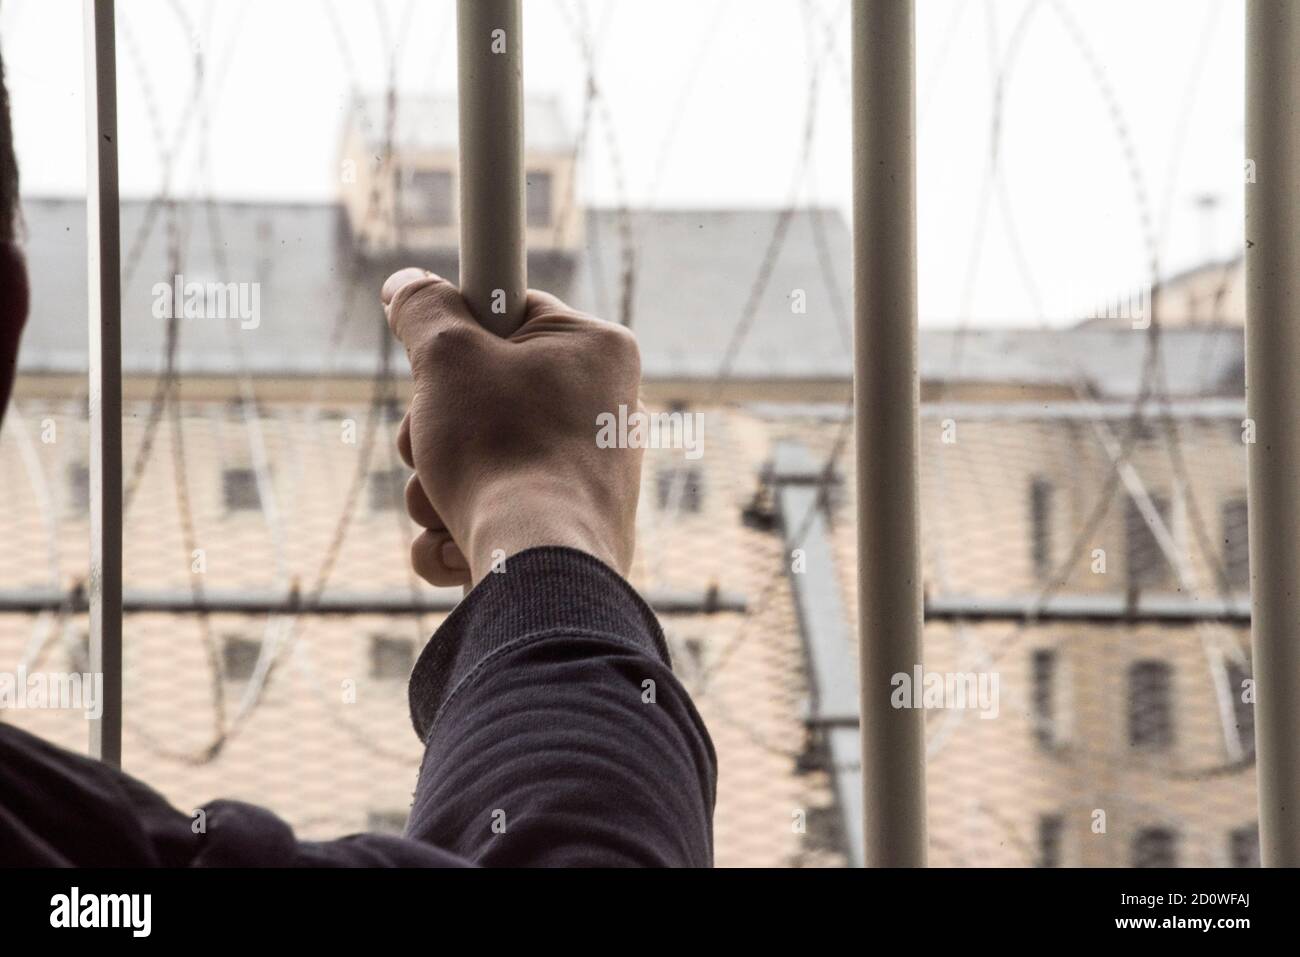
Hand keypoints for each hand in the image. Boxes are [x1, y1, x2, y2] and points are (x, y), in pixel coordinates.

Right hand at [383, 268, 643, 586]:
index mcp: (594, 349)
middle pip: (482, 394)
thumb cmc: (504, 452)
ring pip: (476, 459)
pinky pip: (491, 513)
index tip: (436, 356)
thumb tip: (405, 285)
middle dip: (432, 429)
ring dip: (433, 486)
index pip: (508, 312)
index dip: (457, 333)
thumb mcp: (448, 357)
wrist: (543, 569)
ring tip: (444, 505)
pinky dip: (458, 533)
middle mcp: (600, 407)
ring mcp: (583, 472)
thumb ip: (423, 310)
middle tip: (427, 443)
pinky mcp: (563, 526)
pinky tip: (459, 550)